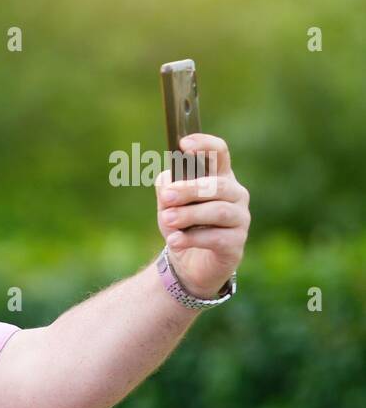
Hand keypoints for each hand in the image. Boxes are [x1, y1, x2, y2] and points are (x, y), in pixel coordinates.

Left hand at [154, 133, 250, 297]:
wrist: (188, 263)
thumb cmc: (182, 225)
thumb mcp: (168, 204)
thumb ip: (167, 188)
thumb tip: (167, 180)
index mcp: (219, 177)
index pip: (220, 153)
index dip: (205, 145)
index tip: (184, 144)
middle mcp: (235, 195)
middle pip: (217, 185)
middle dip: (189, 190)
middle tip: (166, 197)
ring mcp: (240, 219)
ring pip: (218, 211)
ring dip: (189, 214)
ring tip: (167, 219)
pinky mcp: (236, 244)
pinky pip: (216, 238)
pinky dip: (192, 238)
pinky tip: (174, 241)